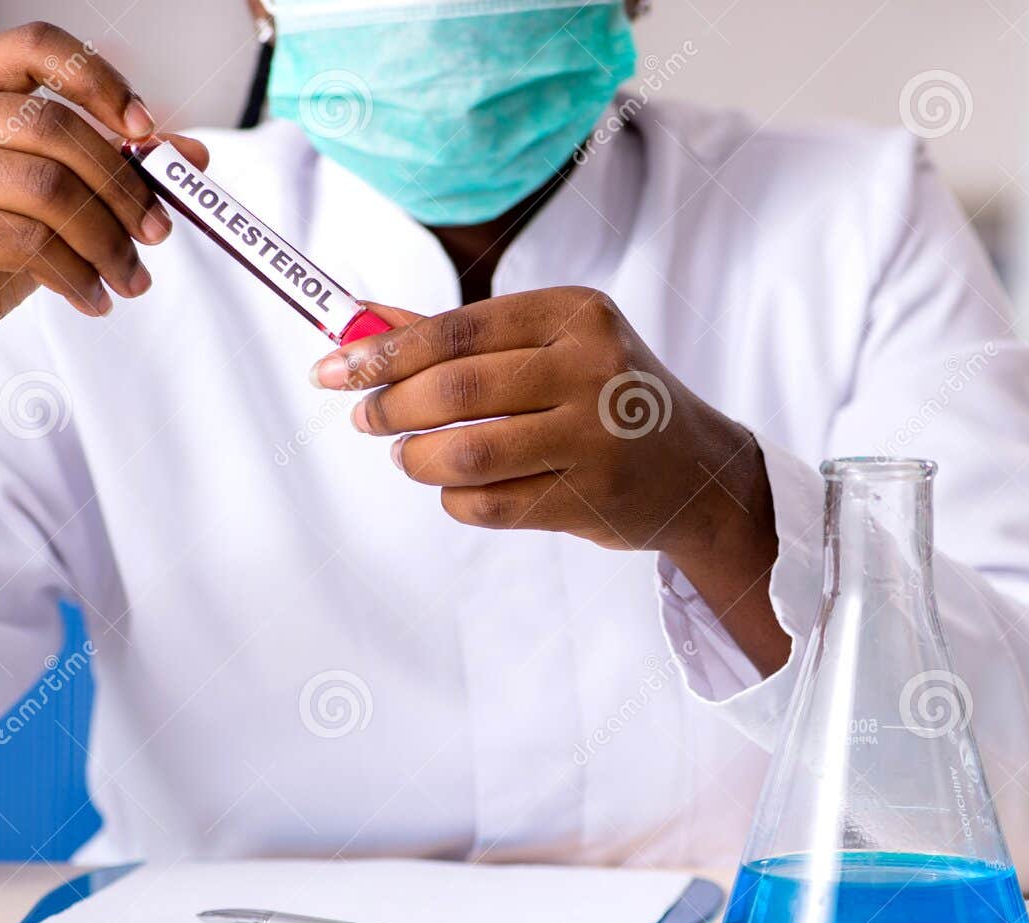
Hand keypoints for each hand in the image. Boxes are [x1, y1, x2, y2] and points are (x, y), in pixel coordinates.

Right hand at [0, 22, 208, 389]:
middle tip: (158, 232)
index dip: (100, 81)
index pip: (38, 46)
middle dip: (123, 187)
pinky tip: (91, 297)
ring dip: (107, 242)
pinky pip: (28, 241)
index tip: (146, 132)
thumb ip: (114, 168)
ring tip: (131, 279)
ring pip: (49, 189)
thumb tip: (192, 154)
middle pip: (57, 127)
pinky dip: (75, 274)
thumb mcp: (54, 203)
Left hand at [310, 287, 792, 669]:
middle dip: (390, 408)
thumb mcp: (549, 346)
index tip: (331, 368)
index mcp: (576, 313)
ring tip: (409, 456)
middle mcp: (593, 368)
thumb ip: (455, 336)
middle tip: (368, 419)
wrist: (697, 469)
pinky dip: (455, 499)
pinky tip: (458, 487)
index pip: (455, 328)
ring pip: (465, 454)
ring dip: (417, 460)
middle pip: (454, 391)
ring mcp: (597, 437)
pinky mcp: (592, 498)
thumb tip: (359, 323)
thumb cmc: (604, 396)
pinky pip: (489, 504)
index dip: (383, 352)